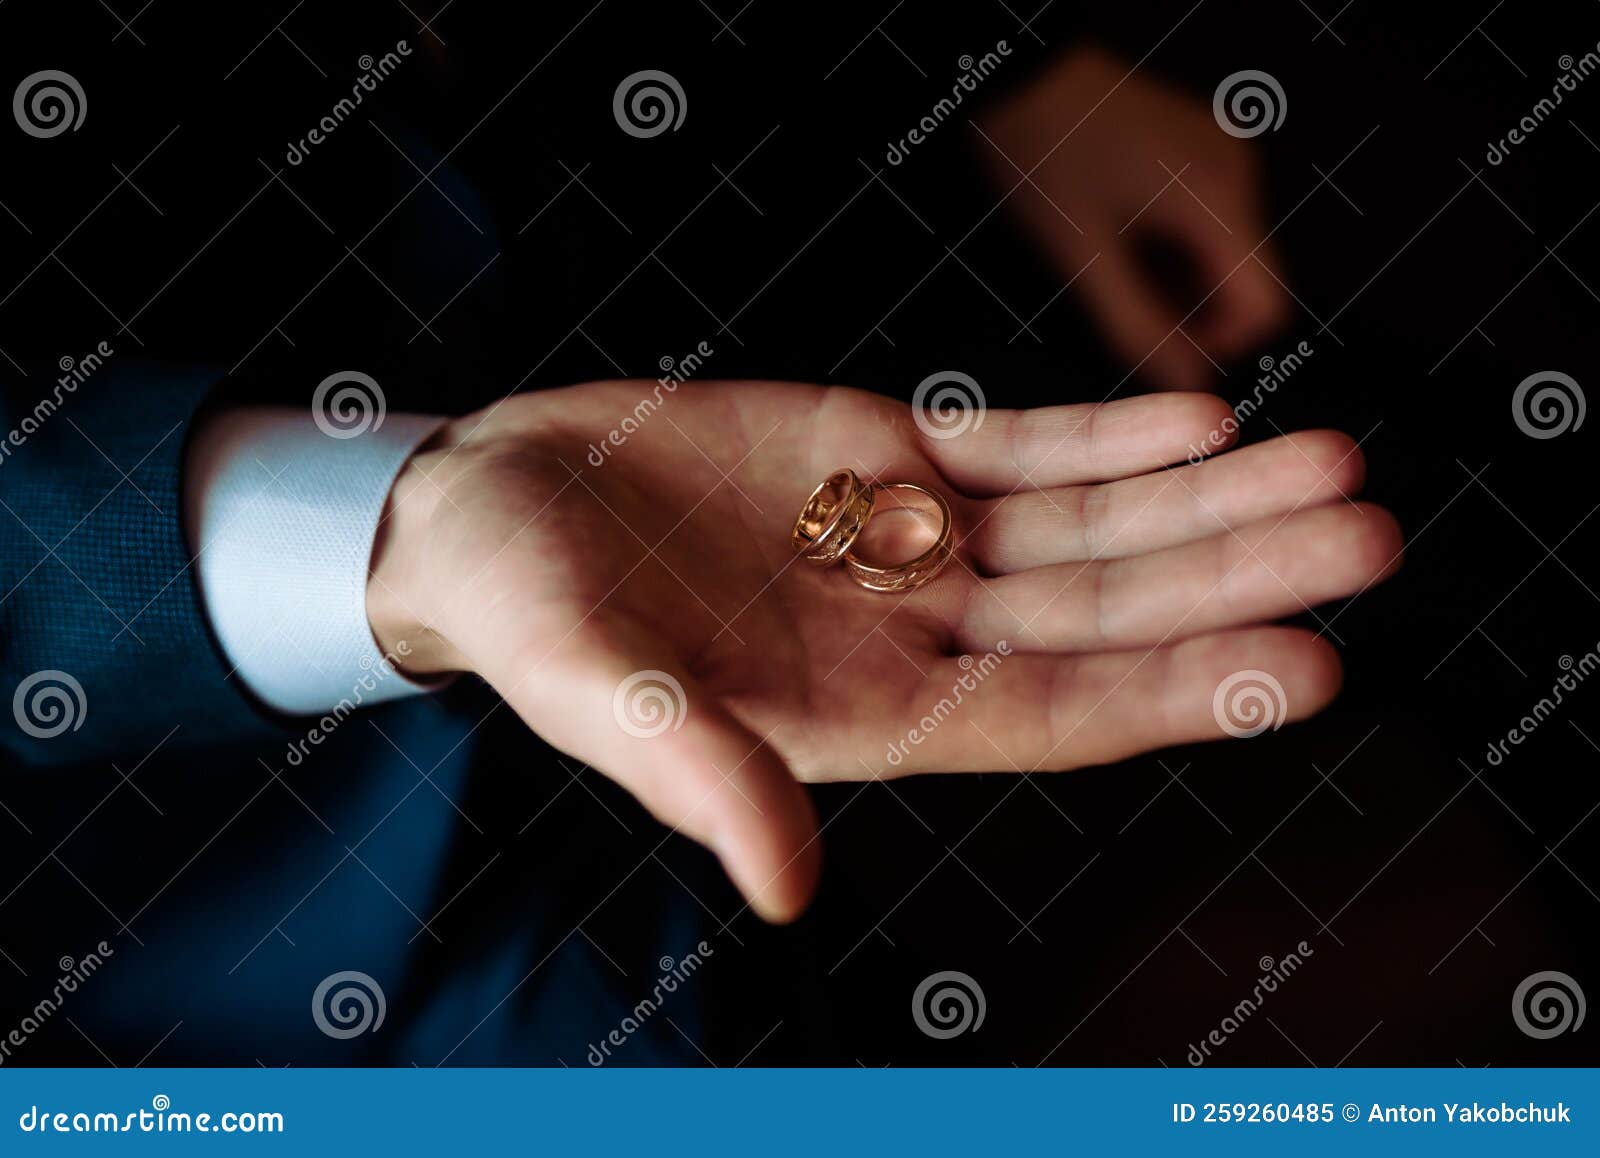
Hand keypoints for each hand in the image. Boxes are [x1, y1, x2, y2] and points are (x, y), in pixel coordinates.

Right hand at [367, 380, 1398, 920]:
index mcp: (860, 715)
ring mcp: (903, 541)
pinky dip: (1105, 433)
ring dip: (1202, 500)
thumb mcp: (592, 693)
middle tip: (1367, 538)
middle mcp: (908, 634)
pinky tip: (1196, 416)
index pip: (1048, 713)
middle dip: (1233, 577)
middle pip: (1103, 612)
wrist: (490, 507)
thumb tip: (788, 887)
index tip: (1301, 664)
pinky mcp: (878, 454)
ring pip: (1085, 525)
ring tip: (1325, 462)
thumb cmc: (525, 613)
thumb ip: (696, 774)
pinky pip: (1016, 446)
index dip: (1173, 694)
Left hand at [977, 46, 1289, 390]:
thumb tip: (1184, 383)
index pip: (1266, 309)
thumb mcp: (1082, 257)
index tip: (1165, 351)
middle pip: (1245, 283)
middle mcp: (1236, 175)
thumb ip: (1136, 326)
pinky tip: (1116, 241)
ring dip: (1173, 283)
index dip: (1220, 347)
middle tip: (1120, 307)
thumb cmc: (1041, 152)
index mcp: (1218, 200)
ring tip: (1108, 266)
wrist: (1022, 75)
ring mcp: (1221, 159)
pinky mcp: (1199, 154)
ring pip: (1221, 257)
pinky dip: (1167, 251)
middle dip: (1190, 313)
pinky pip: (1202, 225)